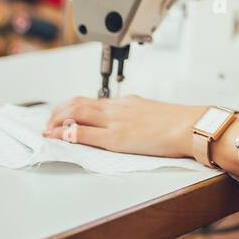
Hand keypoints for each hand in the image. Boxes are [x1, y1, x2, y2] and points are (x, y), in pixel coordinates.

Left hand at [42, 96, 202, 157]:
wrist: (191, 126)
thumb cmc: (180, 123)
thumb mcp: (154, 112)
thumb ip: (138, 115)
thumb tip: (131, 120)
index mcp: (127, 102)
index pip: (92, 101)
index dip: (72, 107)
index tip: (63, 114)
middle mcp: (117, 108)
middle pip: (78, 103)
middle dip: (58, 113)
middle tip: (49, 123)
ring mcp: (115, 122)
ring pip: (76, 114)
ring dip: (57, 121)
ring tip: (47, 131)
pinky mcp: (116, 138)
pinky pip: (83, 134)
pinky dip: (65, 134)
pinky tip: (55, 137)